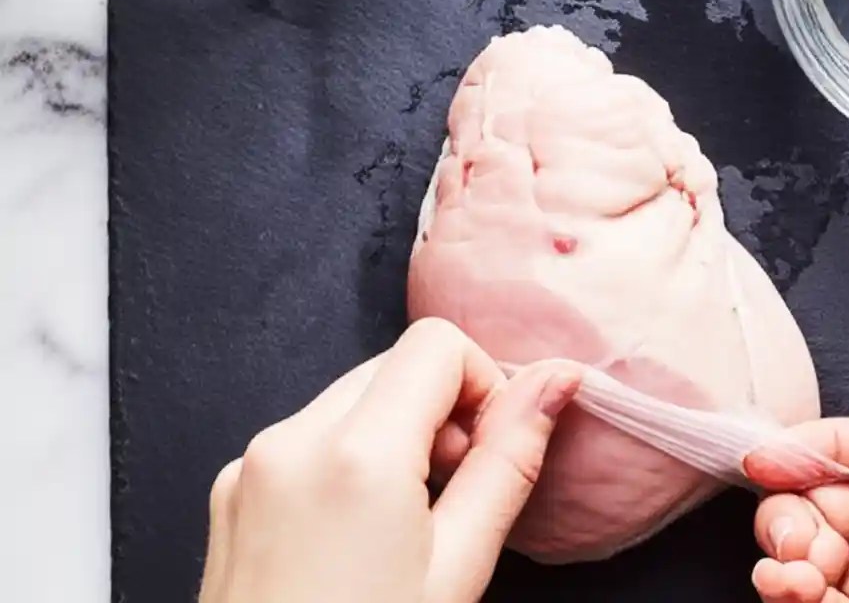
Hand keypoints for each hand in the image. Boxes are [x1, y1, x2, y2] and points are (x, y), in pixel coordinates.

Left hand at [197, 318, 582, 602]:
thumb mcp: (460, 566)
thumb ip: (510, 461)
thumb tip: (556, 381)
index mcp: (356, 455)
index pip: (438, 343)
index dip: (483, 385)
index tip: (489, 453)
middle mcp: (290, 441)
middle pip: (393, 365)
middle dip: (441, 413)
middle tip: (455, 497)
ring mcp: (250, 464)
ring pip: (351, 399)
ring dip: (395, 437)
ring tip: (407, 524)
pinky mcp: (231, 490)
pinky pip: (308, 437)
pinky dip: (348, 461)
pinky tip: (359, 534)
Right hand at [744, 316, 848, 602]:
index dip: (813, 451)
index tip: (766, 460)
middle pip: (823, 495)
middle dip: (794, 511)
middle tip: (798, 542)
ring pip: (803, 543)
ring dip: (784, 554)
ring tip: (797, 580)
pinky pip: (794, 588)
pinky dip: (779, 585)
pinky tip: (788, 593)